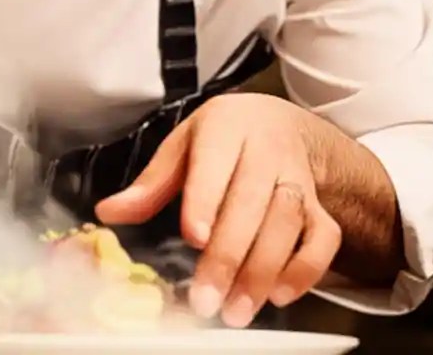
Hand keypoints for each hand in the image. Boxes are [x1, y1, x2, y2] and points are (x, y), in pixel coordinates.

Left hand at [95, 94, 341, 327]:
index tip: (193, 238)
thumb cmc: (221, 140)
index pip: (214, 164)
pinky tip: (280, 295)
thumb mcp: (181, 147)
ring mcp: (297, 178)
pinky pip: (324, 237)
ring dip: (263, 270)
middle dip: (229, 255)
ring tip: (236, 309)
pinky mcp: (320, 205)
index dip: (205, 201)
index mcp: (225, 129)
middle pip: (251, 202)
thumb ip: (150, 184)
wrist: (277, 122)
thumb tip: (109, 213)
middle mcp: (266, 151)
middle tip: (207, 298)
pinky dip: (306, 268)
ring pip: (288, 222)